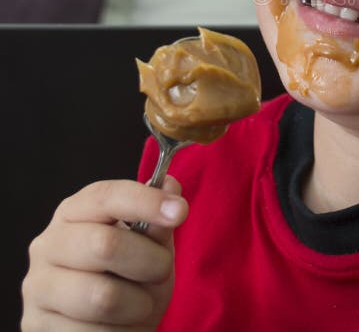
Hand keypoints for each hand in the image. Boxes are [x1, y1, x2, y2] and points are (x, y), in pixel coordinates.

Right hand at [21, 176, 187, 330]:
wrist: (109, 324)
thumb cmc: (131, 275)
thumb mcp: (151, 245)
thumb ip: (158, 220)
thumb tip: (170, 184)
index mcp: (75, 211)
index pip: (107, 196)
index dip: (146, 201)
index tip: (180, 212)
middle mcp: (48, 244)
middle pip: (105, 245)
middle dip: (150, 262)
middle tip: (162, 271)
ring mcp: (38, 286)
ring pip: (102, 296)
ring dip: (138, 304)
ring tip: (141, 303)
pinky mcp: (36, 325)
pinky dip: (122, 331)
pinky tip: (121, 324)